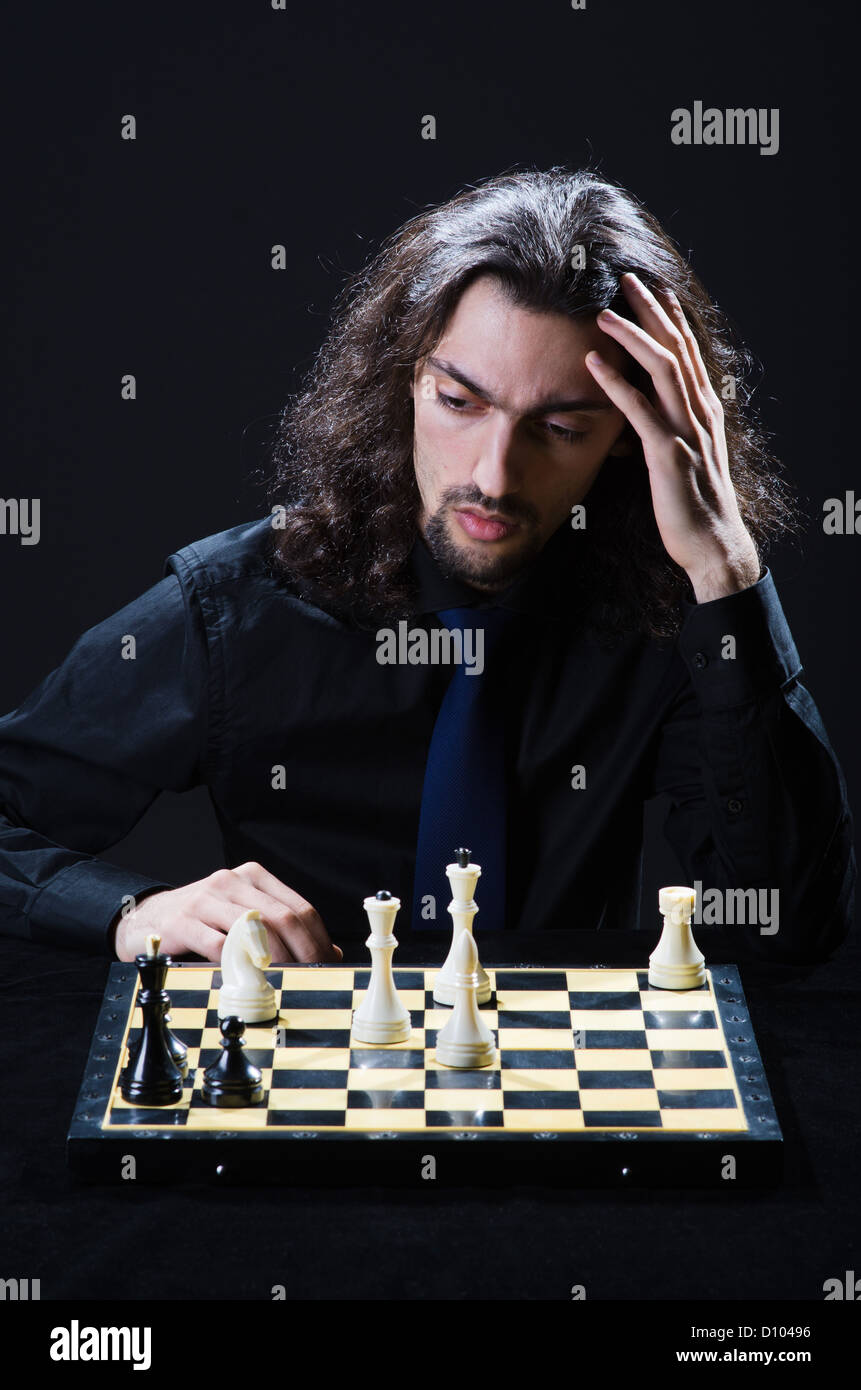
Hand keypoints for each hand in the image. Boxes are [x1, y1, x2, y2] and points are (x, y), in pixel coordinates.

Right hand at [112, 861, 342, 964]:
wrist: (146, 918)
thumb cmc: (201, 920)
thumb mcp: (242, 914)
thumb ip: (279, 928)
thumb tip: (327, 954)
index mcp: (252, 876)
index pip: (298, 907)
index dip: (317, 939)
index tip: (327, 965)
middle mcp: (231, 881)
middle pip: (282, 918)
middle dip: (304, 953)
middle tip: (312, 978)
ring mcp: (205, 899)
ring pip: (255, 930)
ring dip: (276, 961)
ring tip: (286, 982)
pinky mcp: (183, 921)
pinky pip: (219, 945)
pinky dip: (238, 966)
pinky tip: (247, 980)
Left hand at [585, 272, 760, 602]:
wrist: (713, 544)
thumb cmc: (694, 505)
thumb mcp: (685, 456)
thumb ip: (670, 426)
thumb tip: (645, 408)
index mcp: (704, 411)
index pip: (687, 351)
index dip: (669, 318)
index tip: (651, 289)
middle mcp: (699, 413)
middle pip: (676, 347)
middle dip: (651, 311)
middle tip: (625, 279)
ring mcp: (686, 432)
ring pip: (662, 368)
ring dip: (632, 336)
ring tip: (603, 314)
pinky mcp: (668, 455)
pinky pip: (640, 410)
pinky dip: (616, 383)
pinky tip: (594, 363)